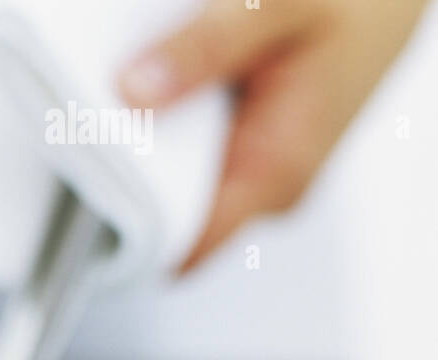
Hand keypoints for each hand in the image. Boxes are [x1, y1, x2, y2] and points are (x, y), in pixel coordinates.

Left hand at [118, 0, 426, 270]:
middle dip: (132, 177)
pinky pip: (193, 157)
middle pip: (171, 214)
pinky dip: (171, 130)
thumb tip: (133, 90)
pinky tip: (160, 95)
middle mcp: (266, 188)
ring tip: (126, 103)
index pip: (182, 247)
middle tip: (96, 130)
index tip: (85, 201)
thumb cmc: (361, 1)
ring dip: (151, 149)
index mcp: (274, 173)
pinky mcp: (252, 152)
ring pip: (179, 184)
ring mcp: (259, 173)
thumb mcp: (278, 5)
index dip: (128, 234)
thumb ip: (203, 50)